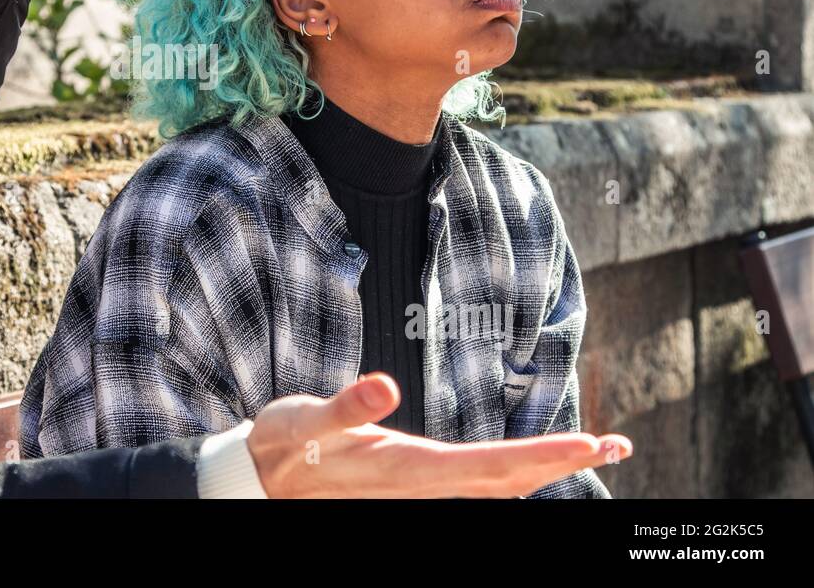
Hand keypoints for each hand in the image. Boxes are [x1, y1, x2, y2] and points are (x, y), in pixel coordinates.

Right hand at [247, 372, 632, 497]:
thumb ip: (346, 405)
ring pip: (499, 490)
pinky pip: (480, 489)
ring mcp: (421, 496)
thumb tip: (384, 384)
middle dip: (562, 463)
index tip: (587, 443)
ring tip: (594, 450)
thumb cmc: (286, 445)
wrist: (264, 483)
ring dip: (548, 471)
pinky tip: (534, 466)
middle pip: (507, 483)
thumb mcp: (306, 419)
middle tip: (615, 443)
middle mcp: (421, 490)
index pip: (488, 467)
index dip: (541, 456)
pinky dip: (518, 476)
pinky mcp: (416, 491)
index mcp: (404, 471)